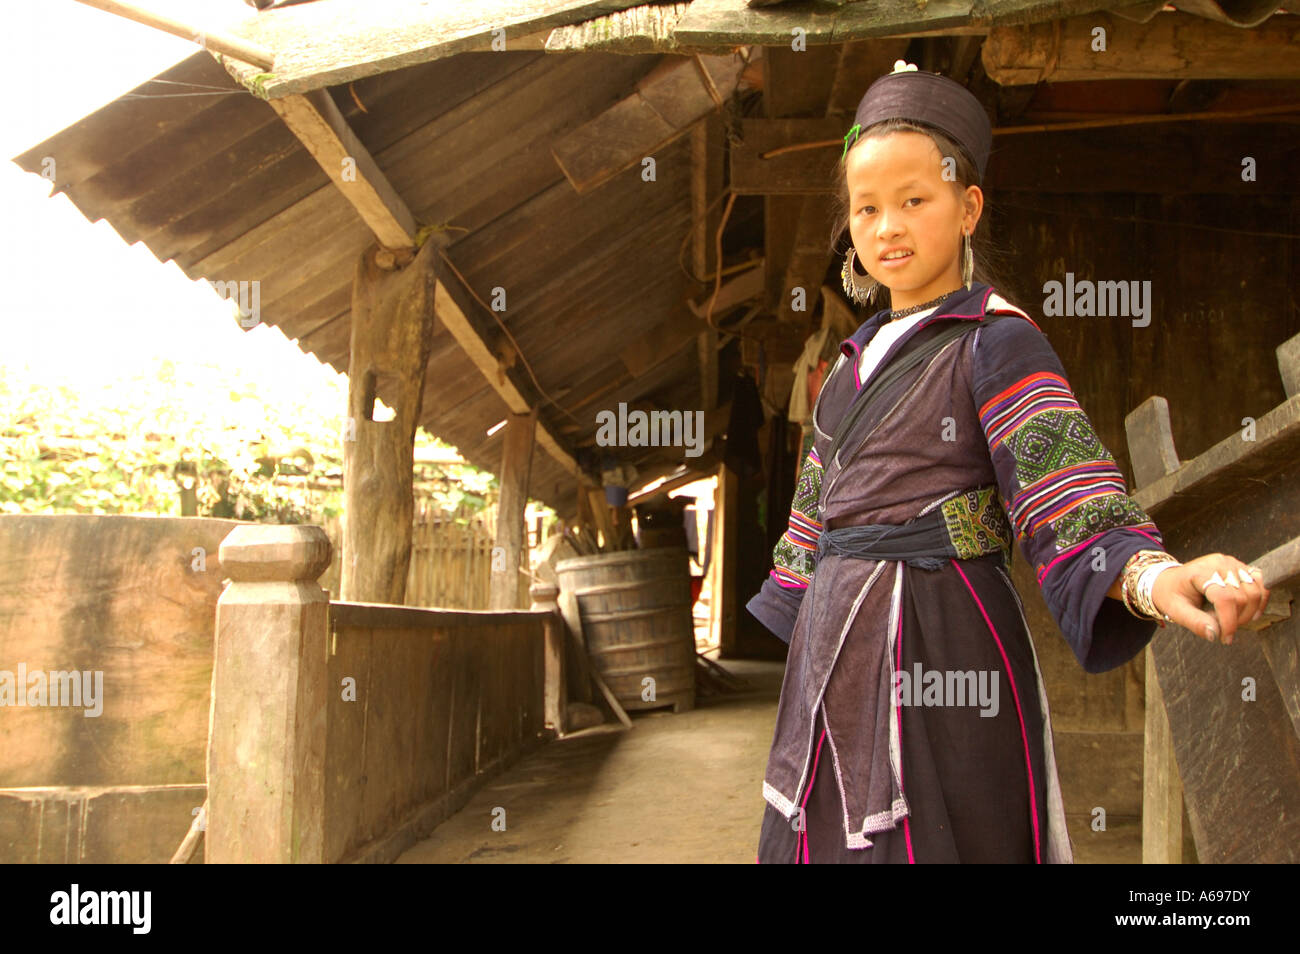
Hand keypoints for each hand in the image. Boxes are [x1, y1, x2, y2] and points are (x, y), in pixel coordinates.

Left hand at [1150, 553, 1270, 644]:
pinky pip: (1261, 584)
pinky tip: (1248, 613)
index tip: (1225, 639)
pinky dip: (1259, 602)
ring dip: (1248, 612)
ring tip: (1231, 620)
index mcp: (1199, 572)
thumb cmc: (1172, 595)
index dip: (1229, 621)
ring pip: (1255, 591)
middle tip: (1222, 628)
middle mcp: (1219, 563)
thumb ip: (1195, 623)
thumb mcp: (1175, 611)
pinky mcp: (1242, 567)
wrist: (1170, 580)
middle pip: (1243, 597)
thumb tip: (1215, 634)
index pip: (1225, 598)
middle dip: (1237, 619)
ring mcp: (1232, 563)